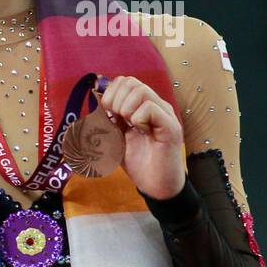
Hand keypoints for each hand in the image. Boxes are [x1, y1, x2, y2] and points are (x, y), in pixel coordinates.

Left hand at [98, 75, 184, 199]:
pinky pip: (151, 108)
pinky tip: (140, 131)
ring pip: (141, 91)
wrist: (155, 185)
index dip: (110, 94)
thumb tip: (96, 101)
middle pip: (132, 82)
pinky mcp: (170, 127)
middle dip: (115, 100)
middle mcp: (155, 106)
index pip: (125, 82)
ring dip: (126, 108)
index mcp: (142, 106)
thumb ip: (108, 120)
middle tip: (116, 120)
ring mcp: (164, 115)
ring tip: (128, 125)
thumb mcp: (115, 137)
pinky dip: (138, 118)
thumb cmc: (137, 162)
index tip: (107, 114)